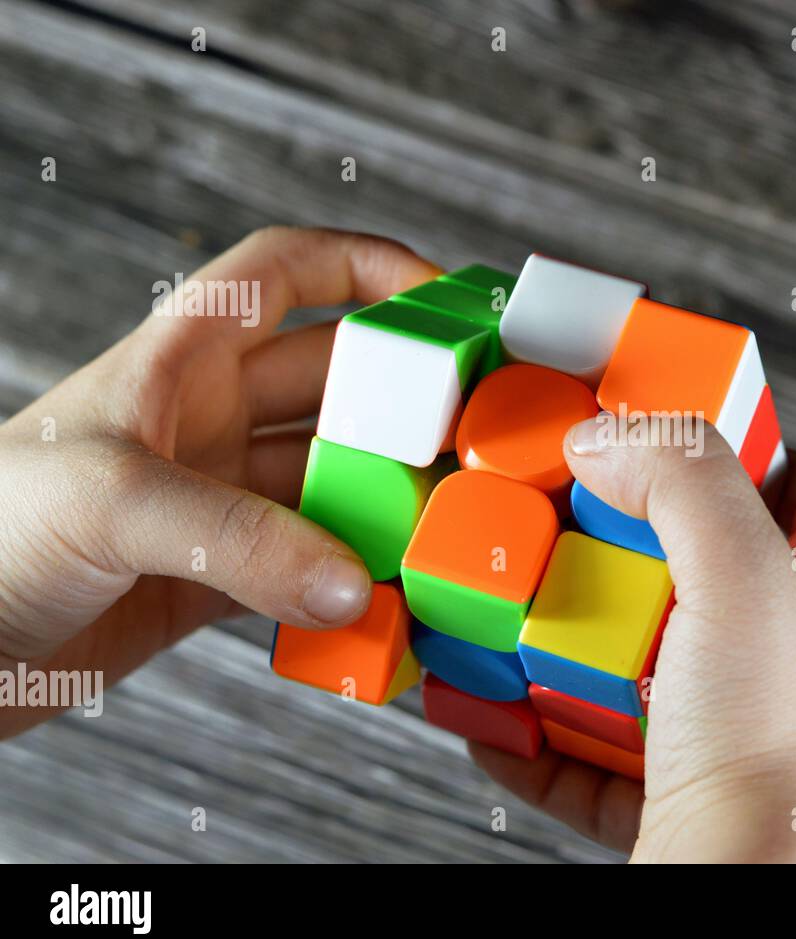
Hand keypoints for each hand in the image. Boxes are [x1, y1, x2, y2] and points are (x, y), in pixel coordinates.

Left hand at [0, 227, 439, 736]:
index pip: (286, 273)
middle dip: (408, 401)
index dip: (369, 268)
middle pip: (339, 385)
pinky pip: (311, 571)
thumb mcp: (107, 503)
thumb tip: (353, 582)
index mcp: (178, 360)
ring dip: (391, 505)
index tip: (448, 303)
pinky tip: (390, 603)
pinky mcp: (219, 580)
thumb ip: (236, 539)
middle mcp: (208, 421)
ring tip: (447, 529)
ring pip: (337, 483)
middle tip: (479, 431)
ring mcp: (220, 501)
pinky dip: (356, 587)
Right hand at [471, 423, 795, 861]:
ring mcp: (727, 738)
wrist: (744, 899)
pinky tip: (489, 720)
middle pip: (706, 578)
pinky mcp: (671, 802)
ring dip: (562, 646)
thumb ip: (683, 480)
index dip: (760, 454)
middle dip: (625, 549)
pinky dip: (535, 736)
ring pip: (635, 669)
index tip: (683, 435)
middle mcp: (784, 668)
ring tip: (505, 616)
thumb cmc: (773, 748)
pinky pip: (588, 757)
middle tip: (564, 523)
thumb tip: (606, 436)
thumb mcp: (743, 577)